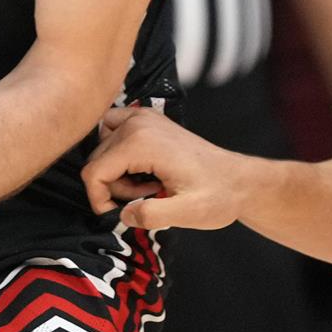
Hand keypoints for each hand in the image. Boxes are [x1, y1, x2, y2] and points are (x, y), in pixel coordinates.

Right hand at [81, 107, 247, 230]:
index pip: (93, 172)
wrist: (238, 179)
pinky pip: (112, 133)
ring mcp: (142, 116)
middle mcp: (137, 122)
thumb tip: (122, 214)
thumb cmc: (217, 196)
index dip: (99, 201)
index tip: (122, 215)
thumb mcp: (188, 213)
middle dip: (114, 188)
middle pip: (96, 160)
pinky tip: (143, 171)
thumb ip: (151, 215)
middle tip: (147, 199)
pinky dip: (118, 155)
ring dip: (115, 171)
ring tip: (148, 186)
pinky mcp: (147, 119)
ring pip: (102, 147)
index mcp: (141, 142)